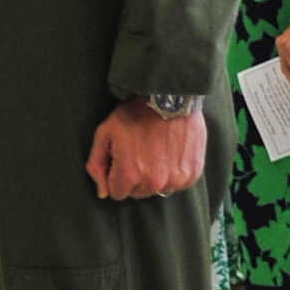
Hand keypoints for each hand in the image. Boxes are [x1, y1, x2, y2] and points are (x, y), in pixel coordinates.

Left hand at [85, 97, 206, 200]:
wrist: (169, 96)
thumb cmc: (134, 113)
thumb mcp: (105, 134)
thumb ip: (97, 165)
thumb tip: (103, 193)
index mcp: (130, 175)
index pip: (117, 193)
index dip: (116, 175)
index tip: (122, 159)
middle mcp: (154, 182)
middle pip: (138, 192)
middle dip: (136, 177)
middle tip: (140, 152)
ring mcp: (176, 178)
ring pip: (160, 189)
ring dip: (156, 176)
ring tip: (157, 151)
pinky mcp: (193, 172)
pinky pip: (179, 183)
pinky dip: (174, 172)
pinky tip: (171, 153)